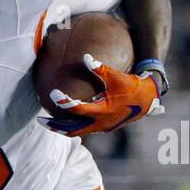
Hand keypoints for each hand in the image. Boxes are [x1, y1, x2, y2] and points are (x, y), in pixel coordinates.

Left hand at [40, 54, 162, 136]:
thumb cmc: (133, 86)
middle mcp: (100, 123)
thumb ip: (100, 68)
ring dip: (63, 127)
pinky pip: (85, 127)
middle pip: (72, 130)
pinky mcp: (104, 126)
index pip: (78, 110)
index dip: (64, 102)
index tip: (53, 92)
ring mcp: (102, 127)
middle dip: (56, 126)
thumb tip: (85, 57)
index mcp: (102, 111)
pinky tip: (66, 116)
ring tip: (49, 121)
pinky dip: (74, 124)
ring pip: (78, 132)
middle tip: (41, 119)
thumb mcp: (117, 76)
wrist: (149, 100)